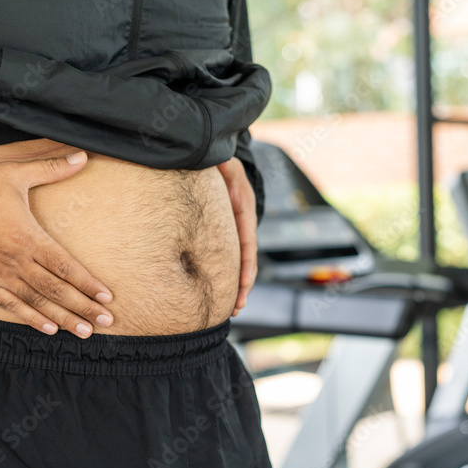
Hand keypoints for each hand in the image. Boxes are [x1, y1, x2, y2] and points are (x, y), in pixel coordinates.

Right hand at [0, 151, 114, 336]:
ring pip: (37, 303)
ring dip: (63, 319)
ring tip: (84, 332)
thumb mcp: (14, 174)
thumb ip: (51, 168)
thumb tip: (82, 156)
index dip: (88, 284)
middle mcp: (17, 262)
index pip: (66, 267)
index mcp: (29, 238)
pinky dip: (31, 319)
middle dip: (83, 308)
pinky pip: (11, 306)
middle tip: (105, 322)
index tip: (107, 298)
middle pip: (56, 290)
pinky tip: (49, 329)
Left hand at [216, 157, 257, 316]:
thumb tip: (220, 164)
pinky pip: (230, 257)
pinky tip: (224, 293)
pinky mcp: (227, 233)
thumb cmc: (220, 160)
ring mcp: (235, 229)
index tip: (244, 284)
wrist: (220, 158)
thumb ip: (222, 166)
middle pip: (247, 258)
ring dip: (239, 286)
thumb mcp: (223, 160)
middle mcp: (243, 222)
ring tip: (234, 309)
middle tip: (236, 307)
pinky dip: (229, 276)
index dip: (246, 264)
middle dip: (243, 285)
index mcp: (243, 207)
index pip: (247, 241)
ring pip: (240, 262)